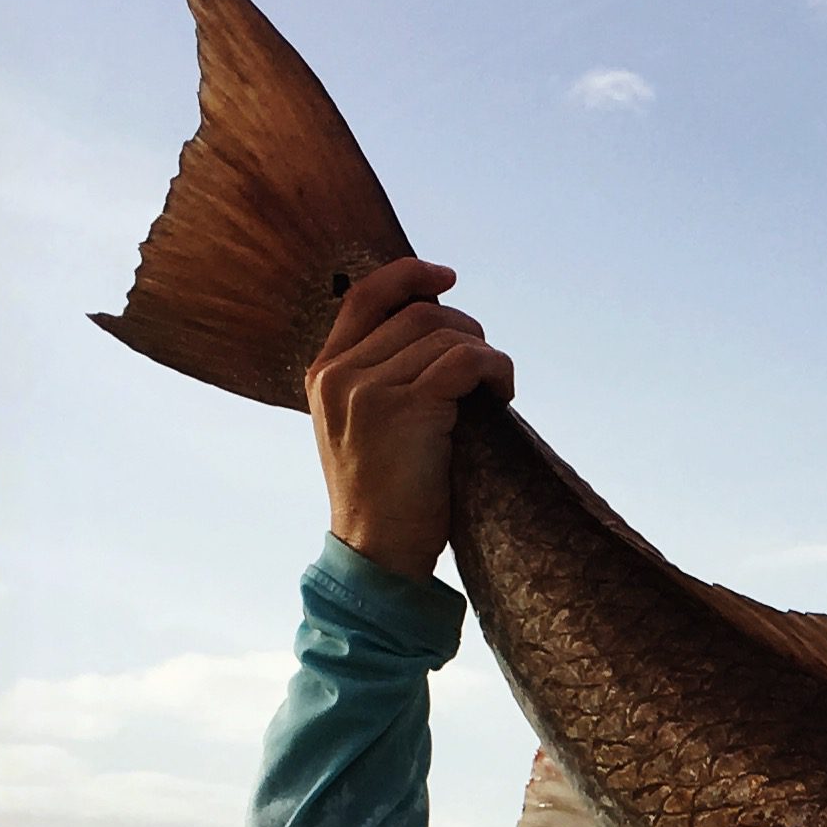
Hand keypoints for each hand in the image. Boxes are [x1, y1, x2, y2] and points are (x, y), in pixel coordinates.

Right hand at [306, 258, 513, 581]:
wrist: (377, 552)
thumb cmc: (385, 495)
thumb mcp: (361, 427)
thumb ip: (377, 377)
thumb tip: (434, 332)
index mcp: (324, 372)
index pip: (364, 294)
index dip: (409, 275)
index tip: (447, 277)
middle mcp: (338, 374)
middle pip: (419, 313)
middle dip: (466, 330)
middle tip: (485, 367)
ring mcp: (367, 390)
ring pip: (446, 334)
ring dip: (486, 354)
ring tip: (496, 387)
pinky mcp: (405, 409)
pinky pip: (464, 361)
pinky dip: (494, 368)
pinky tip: (503, 394)